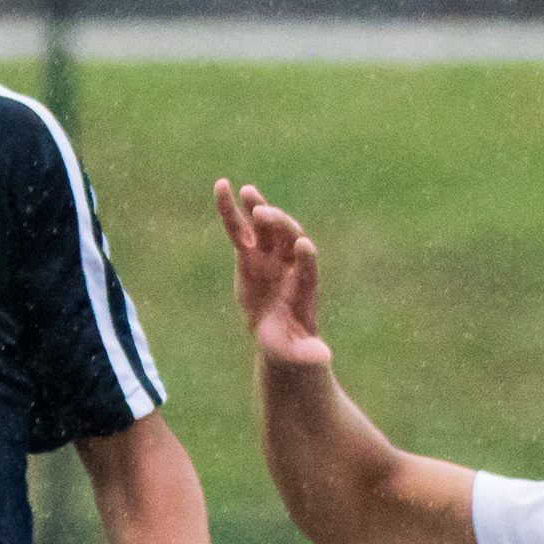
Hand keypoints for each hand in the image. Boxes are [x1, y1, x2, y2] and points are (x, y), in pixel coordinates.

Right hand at [217, 179, 330, 368]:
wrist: (278, 337)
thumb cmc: (291, 348)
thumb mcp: (299, 355)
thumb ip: (308, 353)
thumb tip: (321, 356)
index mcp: (303, 291)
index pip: (308, 271)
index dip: (307, 259)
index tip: (304, 246)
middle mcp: (289, 267)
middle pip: (287, 241)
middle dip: (279, 227)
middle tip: (265, 216)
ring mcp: (269, 258)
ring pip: (265, 229)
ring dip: (259, 209)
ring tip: (248, 192)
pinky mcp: (249, 255)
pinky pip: (239, 229)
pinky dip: (231, 210)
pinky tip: (221, 186)